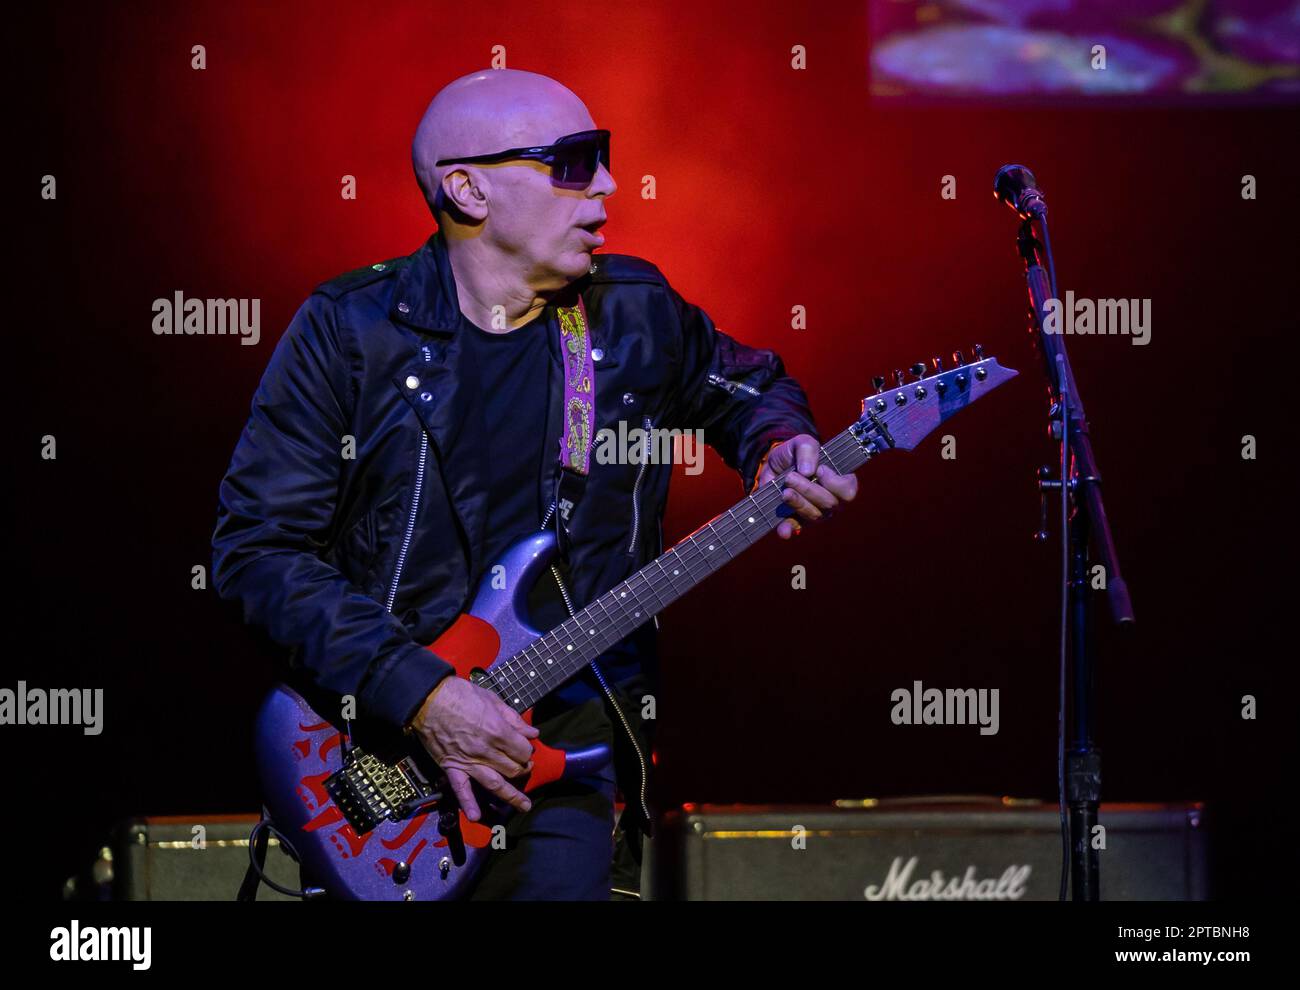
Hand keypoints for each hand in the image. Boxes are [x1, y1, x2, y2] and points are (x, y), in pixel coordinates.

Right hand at [406, 676, 540, 820]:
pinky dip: (468, 803)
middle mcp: (487, 751)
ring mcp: (470, 761)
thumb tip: (532, 732)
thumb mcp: (493, 699)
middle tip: (523, 767)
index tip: (525, 747)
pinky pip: (461, 789)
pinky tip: (475, 816)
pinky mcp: (452, 767)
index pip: (523, 750)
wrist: (429, 699)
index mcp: (499, 732)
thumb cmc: (461, 694)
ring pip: (496, 783)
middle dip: (522, 769)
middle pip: (513, 768)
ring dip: (512, 796)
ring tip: (524, 805)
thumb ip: (514, 719)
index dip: (527, 750)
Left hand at [754, 434, 857, 538]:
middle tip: (790, 477)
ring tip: (785, 491)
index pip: (848, 492)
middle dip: (809, 490)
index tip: (819, 470)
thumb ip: (808, 449)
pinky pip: (795, 528)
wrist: (774, 464)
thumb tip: (808, 472)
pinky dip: (789, 529)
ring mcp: (816, 512)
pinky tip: (784, 530)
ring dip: (798, 502)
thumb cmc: (796, 454)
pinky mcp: (797, 519)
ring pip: (814, 515)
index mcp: (840, 481)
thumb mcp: (802, 443)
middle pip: (829, 504)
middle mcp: (832, 500)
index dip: (835, 483)